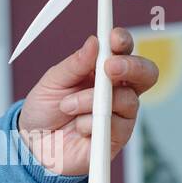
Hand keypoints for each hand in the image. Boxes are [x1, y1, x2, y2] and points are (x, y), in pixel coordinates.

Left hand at [18, 28, 158, 175]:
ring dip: (91, 100)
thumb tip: (94, 42)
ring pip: (126, 100)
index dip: (123, 42)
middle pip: (146, 74)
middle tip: (109, 68)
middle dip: (132, 66)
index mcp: (103, 70)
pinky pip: (116, 126)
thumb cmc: (45, 110)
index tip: (113, 38)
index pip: (124, 50)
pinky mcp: (118, 138)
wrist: (35, 144)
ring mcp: (120, 114)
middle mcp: (118, 90)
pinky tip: (78, 128)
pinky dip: (91, 123)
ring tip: (67, 106)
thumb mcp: (53, 81)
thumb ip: (75, 64)